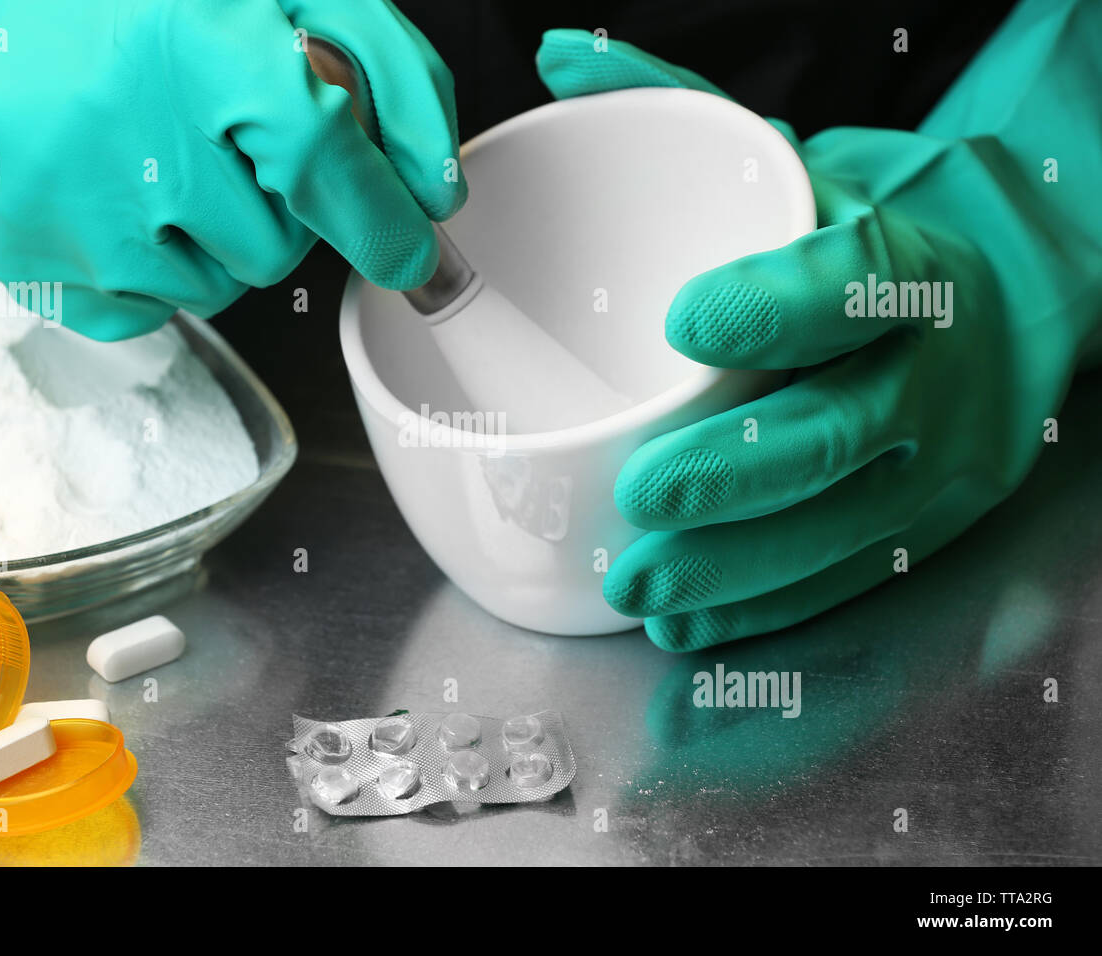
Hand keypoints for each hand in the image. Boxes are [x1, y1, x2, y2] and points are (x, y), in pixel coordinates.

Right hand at [0, 0, 465, 338]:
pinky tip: (122, 194)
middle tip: (218, 133)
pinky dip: (159, 266)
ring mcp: (81, 207)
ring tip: (160, 153)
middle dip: (273, 206)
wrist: (8, 12)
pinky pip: (156, 309)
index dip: (379, 219)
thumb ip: (393, 78)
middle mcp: (135, 128)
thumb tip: (435, 194)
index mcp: (205, 40)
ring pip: (220, 286)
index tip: (411, 252)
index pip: (323, 157)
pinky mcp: (43, 261)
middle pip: (276, 246)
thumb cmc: (162, 4)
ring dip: (214, 235)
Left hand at [535, 18, 1101, 650]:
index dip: (773, 308)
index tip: (684, 320)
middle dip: (734, 474)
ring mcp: (935, 464)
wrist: (1003, 308)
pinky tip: (690, 622)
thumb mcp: (803, 165)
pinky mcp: (925, 529)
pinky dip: (764, 607)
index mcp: (903, 268)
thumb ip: (687, 113)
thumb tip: (565, 60)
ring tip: (641, 585)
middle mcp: (929, 371)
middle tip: (644, 498)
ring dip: (733, 568)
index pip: (850, 286)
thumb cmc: (874, 238)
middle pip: (836, 432)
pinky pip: (844, 578)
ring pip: (836, 526)